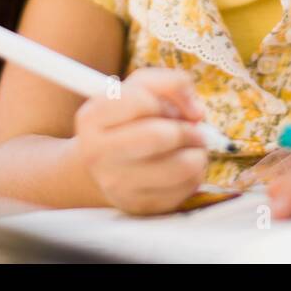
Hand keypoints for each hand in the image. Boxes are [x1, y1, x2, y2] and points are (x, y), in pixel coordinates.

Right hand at [73, 68, 209, 214]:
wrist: (106, 165)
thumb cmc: (127, 120)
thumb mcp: (138, 89)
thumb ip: (170, 84)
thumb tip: (196, 112)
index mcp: (92, 117)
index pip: (141, 101)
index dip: (164, 102)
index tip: (166, 107)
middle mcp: (97, 154)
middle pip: (160, 136)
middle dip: (186, 129)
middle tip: (191, 129)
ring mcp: (117, 184)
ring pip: (183, 165)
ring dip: (198, 151)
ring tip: (190, 147)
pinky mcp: (140, 206)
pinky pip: (188, 186)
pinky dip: (196, 172)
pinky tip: (182, 167)